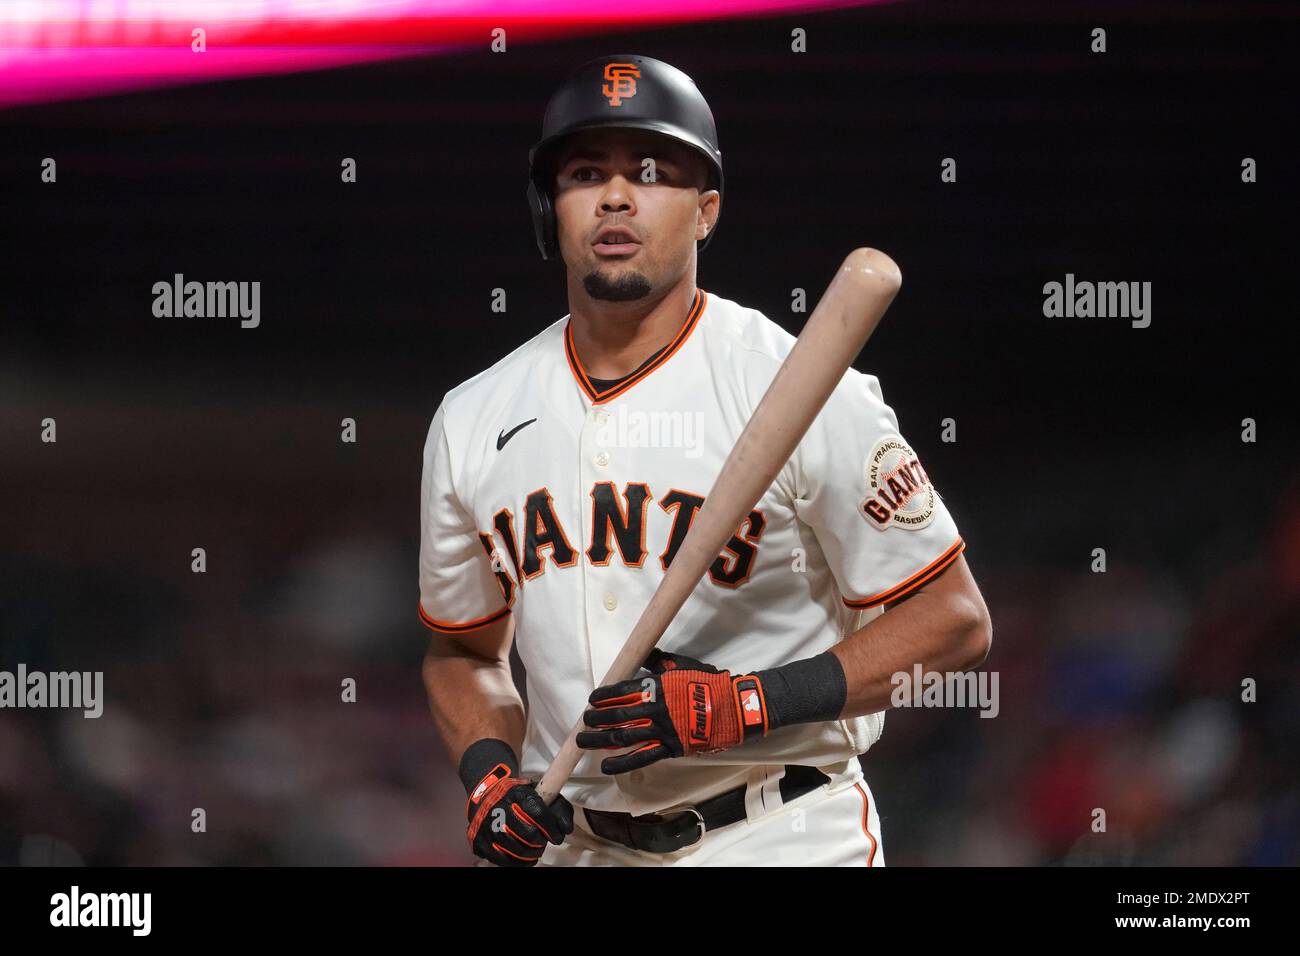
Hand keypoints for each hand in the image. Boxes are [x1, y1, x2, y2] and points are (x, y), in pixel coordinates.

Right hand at [465, 763, 573, 866]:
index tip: (556, 835)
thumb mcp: (540, 792)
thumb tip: (566, 829)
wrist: (485, 794)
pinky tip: (525, 858)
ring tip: (536, 850)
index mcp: (517, 793)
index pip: (538, 813)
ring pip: (516, 849)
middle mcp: (500, 809)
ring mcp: (488, 826)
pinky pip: (502, 859)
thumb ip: (558, 808)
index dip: (551, 828)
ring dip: (532, 854)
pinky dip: (518, 862)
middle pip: (528, 834)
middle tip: (544, 842)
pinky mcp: (480, 841)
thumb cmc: (517, 796)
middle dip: (541, 842)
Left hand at [576, 649, 768, 773]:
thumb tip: (647, 654)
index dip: (604, 696)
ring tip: (584, 741)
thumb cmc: (708, 683)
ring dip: (600, 739)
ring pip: (623, 736)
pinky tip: (606, 765)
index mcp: (656, 687)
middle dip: (597, 718)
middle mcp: (654, 710)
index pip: (622, 692)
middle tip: (584, 720)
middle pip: (617, 715)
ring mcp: (661, 731)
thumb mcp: (683, 665)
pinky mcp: (669, 748)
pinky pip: (641, 757)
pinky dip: (621, 763)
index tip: (591, 699)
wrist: (732, 707)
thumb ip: (661, 661)